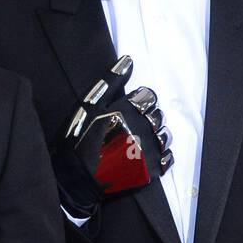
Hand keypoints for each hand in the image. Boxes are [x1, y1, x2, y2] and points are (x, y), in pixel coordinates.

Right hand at [51, 55, 172, 217]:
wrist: (75, 182)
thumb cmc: (77, 142)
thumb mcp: (87, 107)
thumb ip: (110, 82)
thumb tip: (129, 60)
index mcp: (126, 112)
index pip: (148, 97)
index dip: (139, 101)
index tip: (128, 110)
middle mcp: (140, 131)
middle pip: (158, 115)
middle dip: (147, 117)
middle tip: (129, 127)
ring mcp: (146, 152)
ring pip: (164, 135)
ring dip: (155, 134)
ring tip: (137, 141)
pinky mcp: (149, 172)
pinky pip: (167, 158)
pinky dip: (161, 155)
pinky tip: (146, 155)